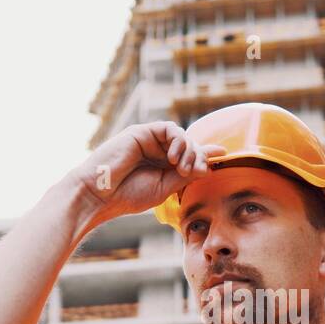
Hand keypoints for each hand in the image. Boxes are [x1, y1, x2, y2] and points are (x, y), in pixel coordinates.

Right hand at [66, 121, 226, 227]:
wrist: (101, 193)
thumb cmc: (128, 195)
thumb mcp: (165, 188)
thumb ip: (187, 175)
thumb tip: (210, 165)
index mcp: (163, 167)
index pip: (190, 156)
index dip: (207, 154)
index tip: (223, 154)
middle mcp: (157, 152)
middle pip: (190, 145)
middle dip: (198, 156)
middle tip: (193, 172)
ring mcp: (150, 141)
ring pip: (182, 135)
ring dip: (189, 149)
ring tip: (182, 167)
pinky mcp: (142, 132)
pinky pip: (169, 129)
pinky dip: (178, 140)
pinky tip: (174, 157)